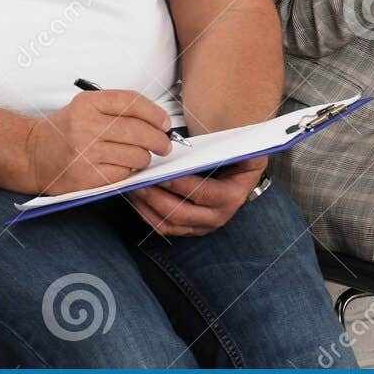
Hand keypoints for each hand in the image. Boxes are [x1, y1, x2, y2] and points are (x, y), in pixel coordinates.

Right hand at [24, 89, 172, 196]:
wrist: (32, 154)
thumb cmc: (66, 130)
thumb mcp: (87, 107)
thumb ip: (120, 109)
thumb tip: (160, 121)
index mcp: (88, 104)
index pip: (133, 102)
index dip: (156, 114)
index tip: (165, 123)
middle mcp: (85, 126)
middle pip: (140, 131)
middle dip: (160, 140)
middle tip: (164, 145)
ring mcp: (85, 153)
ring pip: (136, 156)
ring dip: (145, 158)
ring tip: (140, 156)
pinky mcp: (86, 177)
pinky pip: (124, 174)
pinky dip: (128, 172)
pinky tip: (121, 167)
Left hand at [128, 156, 267, 237]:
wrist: (240, 174)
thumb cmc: (235, 158)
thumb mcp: (239, 148)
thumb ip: (226, 146)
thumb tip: (203, 145)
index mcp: (232, 196)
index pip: (202, 193)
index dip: (179, 184)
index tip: (160, 173)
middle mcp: (218, 216)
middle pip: (180, 213)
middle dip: (155, 197)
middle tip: (139, 181)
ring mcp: (202, 225)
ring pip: (168, 224)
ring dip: (147, 207)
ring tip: (133, 188)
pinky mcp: (188, 228)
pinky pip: (163, 227)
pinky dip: (147, 213)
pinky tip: (136, 198)